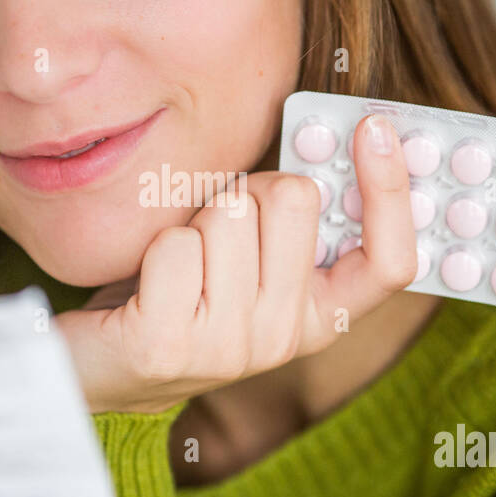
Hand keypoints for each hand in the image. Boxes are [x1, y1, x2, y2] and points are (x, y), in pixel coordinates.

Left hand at [57, 113, 416, 412]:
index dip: (391, 190)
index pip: (390, 264)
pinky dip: (156, 244)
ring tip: (179, 263)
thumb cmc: (184, 293)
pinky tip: (147, 283)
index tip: (374, 128)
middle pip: (294, 200)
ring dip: (195, 218)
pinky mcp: (166, 346)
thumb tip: (323, 144)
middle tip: (218, 225)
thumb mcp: (255, 264)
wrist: (104, 368)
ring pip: (230, 214)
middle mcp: (283, 340)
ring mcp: (227, 350)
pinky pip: (176, 244)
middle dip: (250, 189)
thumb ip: (293, 225)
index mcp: (320, 317)